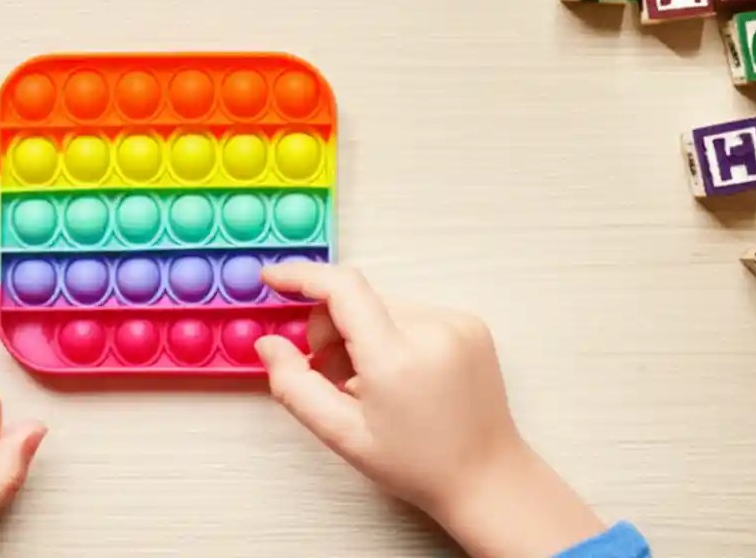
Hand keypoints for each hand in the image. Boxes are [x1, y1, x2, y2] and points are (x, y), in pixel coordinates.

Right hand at [254, 263, 603, 557]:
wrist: (486, 478)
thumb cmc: (417, 464)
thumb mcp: (343, 435)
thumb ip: (294, 386)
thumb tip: (269, 345)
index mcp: (397, 358)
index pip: (342, 288)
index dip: (300, 276)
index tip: (272, 280)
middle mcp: (433, 329)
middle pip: (357, 299)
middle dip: (331, 328)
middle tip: (333, 376)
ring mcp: (457, 323)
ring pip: (382, 306)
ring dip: (363, 333)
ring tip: (372, 383)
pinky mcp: (470, 324)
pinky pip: (411, 313)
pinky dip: (393, 334)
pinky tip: (402, 376)